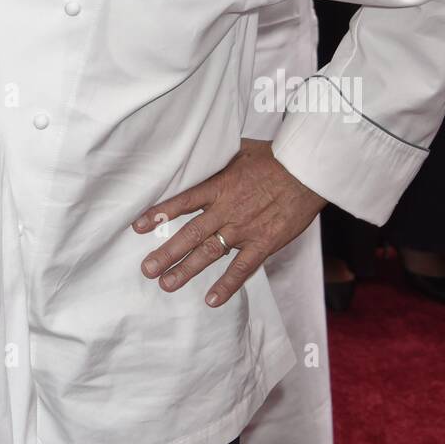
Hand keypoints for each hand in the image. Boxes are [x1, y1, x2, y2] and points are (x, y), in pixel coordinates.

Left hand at [131, 139, 326, 305]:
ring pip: (209, 253)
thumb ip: (222, 156)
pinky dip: (227, 285)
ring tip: (166, 284)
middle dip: (166, 253)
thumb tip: (207, 143)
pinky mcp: (264, 243)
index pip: (182, 202)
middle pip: (190, 234)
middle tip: (147, 270)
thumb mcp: (243, 148)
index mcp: (219, 187)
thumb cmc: (276, 157)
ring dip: (187, 270)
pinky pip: (242, 268)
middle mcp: (226, 210)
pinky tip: (211, 300)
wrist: (306, 170)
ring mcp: (244, 229)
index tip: (138, 227)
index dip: (160, 214)